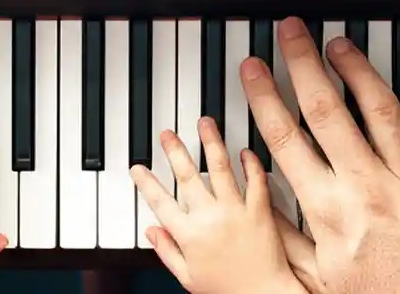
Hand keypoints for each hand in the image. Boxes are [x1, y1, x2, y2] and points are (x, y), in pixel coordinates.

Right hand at [129, 117, 305, 293]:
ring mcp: (236, 211)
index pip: (160, 202)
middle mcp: (210, 218)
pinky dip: (250, 163)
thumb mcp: (188, 278)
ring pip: (221, 167)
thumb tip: (150, 232)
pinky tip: (244, 149)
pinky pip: (255, 180)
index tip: (138, 168)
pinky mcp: (260, 211)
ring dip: (211, 142)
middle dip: (174, 151)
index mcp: (189, 236)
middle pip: (188, 176)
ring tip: (205, 123)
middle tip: (167, 133)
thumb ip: (167, 252)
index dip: (146, 183)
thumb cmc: (227, 291)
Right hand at [240, 17, 399, 293]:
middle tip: (291, 33)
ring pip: (378, 110)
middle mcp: (364, 189)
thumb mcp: (313, 272)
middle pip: (327, 111)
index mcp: (328, 210)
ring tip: (338, 44)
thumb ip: (282, 230)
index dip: (264, 97)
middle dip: (303, 64)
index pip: (286, 138)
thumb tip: (257, 194)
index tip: (254, 70)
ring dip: (355, 70)